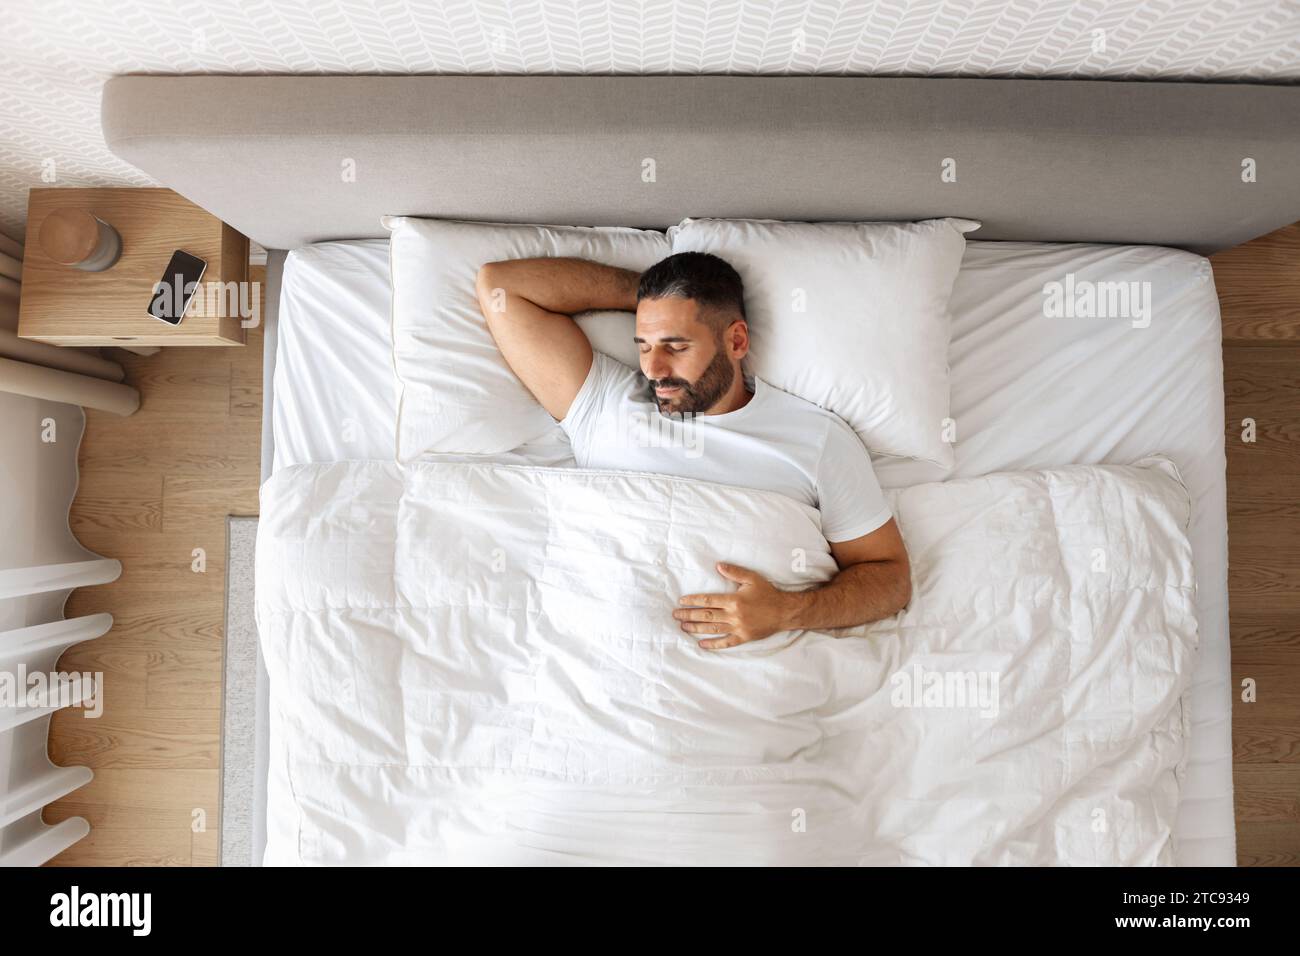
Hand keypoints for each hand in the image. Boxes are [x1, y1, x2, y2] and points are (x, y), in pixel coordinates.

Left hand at [673, 562, 793, 649]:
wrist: (784, 612)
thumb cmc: (768, 593)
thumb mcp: (752, 578)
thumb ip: (734, 572)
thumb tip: (718, 566)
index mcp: (734, 600)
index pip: (708, 601)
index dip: (693, 601)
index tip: (682, 601)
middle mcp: (734, 615)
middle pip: (706, 615)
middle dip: (689, 615)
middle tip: (676, 615)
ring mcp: (738, 628)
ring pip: (713, 629)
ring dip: (696, 628)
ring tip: (683, 627)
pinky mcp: (743, 637)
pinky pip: (726, 643)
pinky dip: (713, 644)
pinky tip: (701, 644)